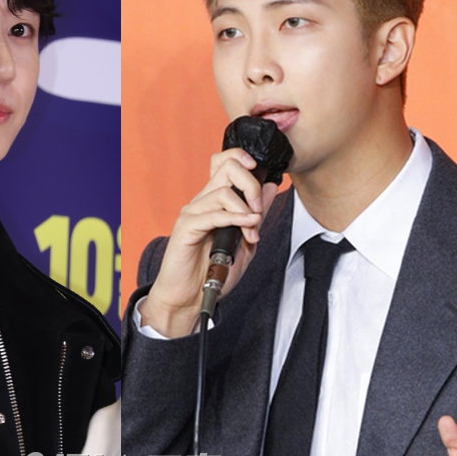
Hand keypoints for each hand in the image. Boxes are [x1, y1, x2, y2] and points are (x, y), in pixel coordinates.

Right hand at [140, 148, 278, 336]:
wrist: (190, 297)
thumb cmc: (213, 272)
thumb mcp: (245, 242)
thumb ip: (256, 215)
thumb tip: (270, 187)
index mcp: (213, 202)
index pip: (224, 162)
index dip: (241, 158)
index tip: (260, 170)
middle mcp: (201, 202)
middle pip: (226, 168)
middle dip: (250, 182)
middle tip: (258, 207)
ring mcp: (192, 213)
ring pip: (222, 192)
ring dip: (246, 208)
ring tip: (253, 227)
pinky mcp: (186, 228)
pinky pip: (212, 214)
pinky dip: (235, 218)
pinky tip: (247, 228)